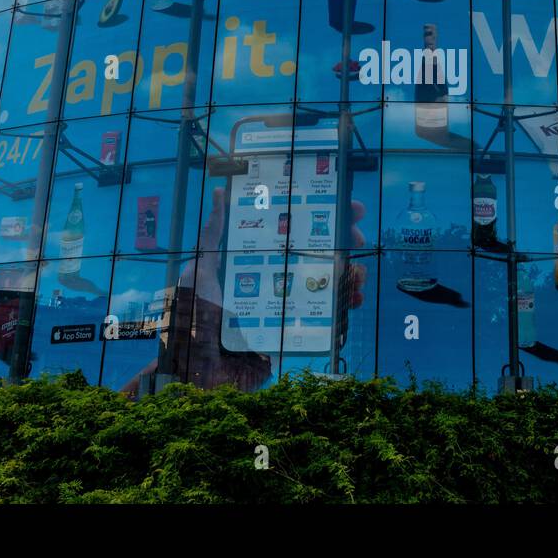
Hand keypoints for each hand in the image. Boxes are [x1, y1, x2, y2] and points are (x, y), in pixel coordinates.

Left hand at [191, 187, 368, 309]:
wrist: (204, 365)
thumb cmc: (198, 313)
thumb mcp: (202, 269)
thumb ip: (213, 236)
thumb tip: (219, 192)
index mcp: (261, 257)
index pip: (297, 229)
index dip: (323, 216)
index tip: (348, 207)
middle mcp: (280, 275)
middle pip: (320, 251)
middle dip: (345, 241)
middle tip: (356, 238)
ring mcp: (291, 300)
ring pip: (330, 280)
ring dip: (351, 273)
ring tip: (358, 274)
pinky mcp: (298, 325)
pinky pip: (329, 312)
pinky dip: (346, 304)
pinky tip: (354, 300)